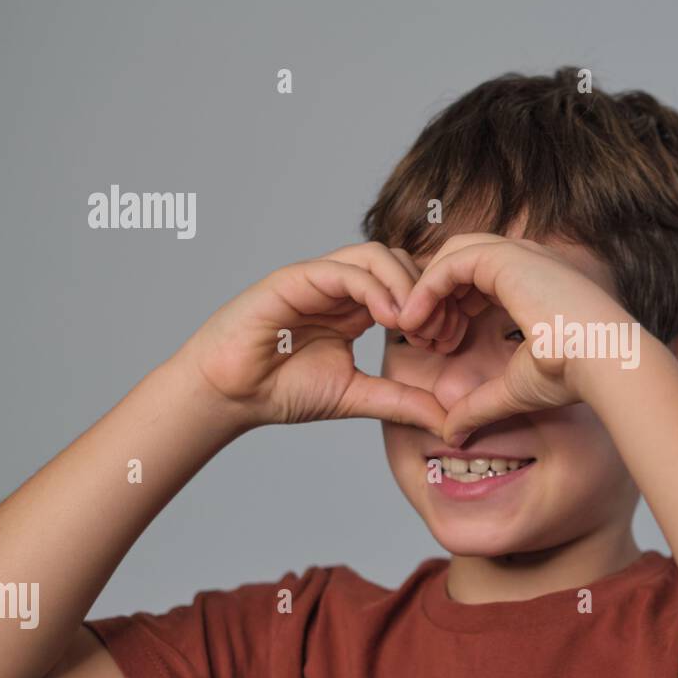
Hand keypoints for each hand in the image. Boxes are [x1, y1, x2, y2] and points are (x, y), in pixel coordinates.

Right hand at [173, 242, 460, 432]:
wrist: (230, 395)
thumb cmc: (283, 390)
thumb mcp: (358, 396)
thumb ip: (401, 401)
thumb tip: (448, 421)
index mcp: (359, 307)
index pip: (412, 285)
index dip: (437, 306)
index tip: (447, 344)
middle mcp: (342, 287)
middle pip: (403, 261)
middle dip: (429, 293)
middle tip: (436, 334)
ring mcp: (320, 278)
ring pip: (377, 256)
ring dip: (407, 286)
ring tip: (415, 327)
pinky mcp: (296, 279)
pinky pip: (344, 269)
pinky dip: (375, 288)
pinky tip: (390, 319)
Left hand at [395, 234, 637, 444]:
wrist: (602, 359)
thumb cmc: (572, 373)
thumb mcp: (513, 390)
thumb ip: (479, 406)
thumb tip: (452, 435)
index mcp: (534, 282)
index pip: (476, 280)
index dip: (450, 310)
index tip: (439, 347)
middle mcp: (527, 261)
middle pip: (460, 263)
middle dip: (435, 298)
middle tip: (421, 338)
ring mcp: (518, 254)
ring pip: (451, 257)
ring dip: (426, 293)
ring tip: (414, 330)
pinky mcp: (506, 257)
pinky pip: (449, 263)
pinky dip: (426, 288)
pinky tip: (415, 320)